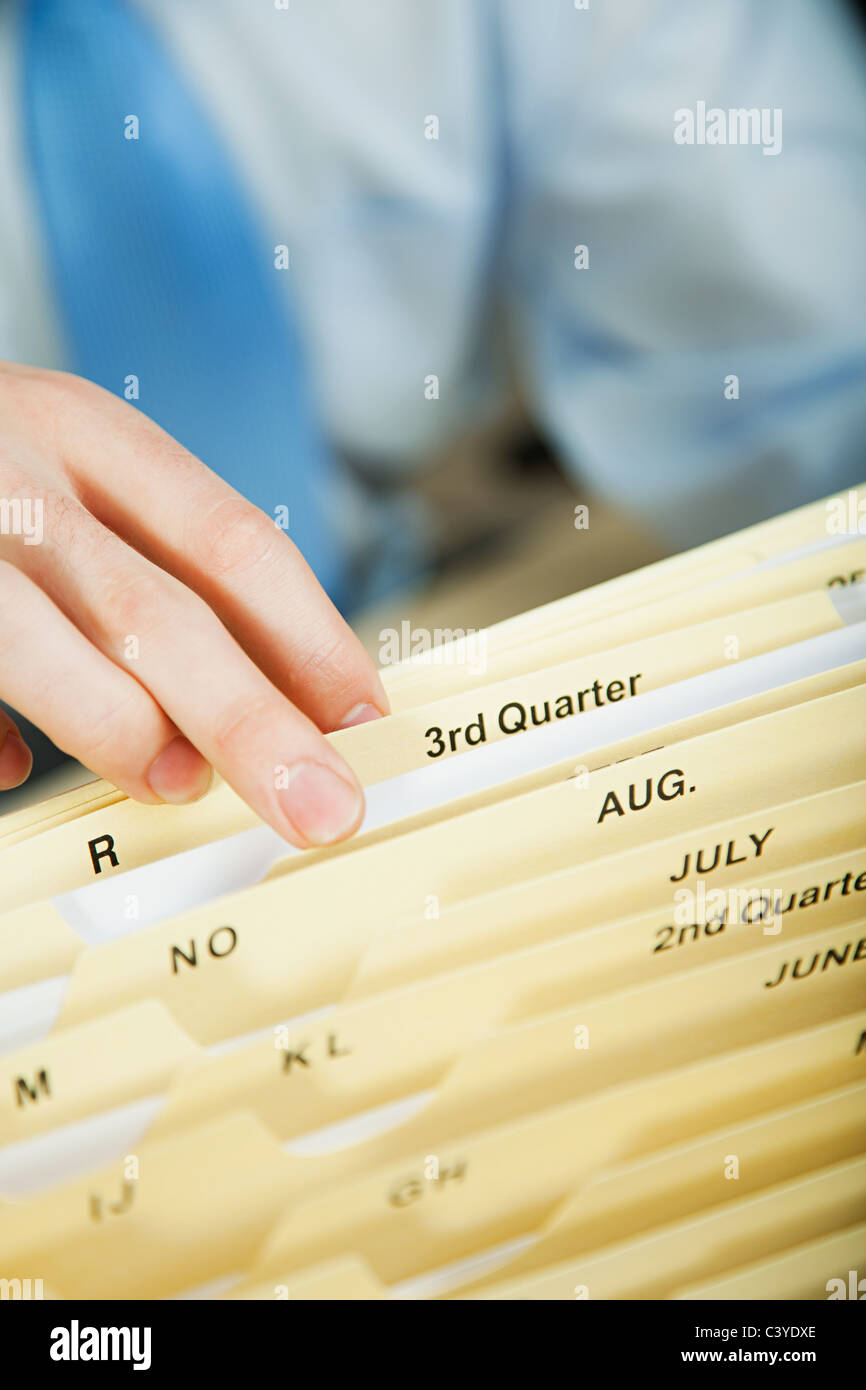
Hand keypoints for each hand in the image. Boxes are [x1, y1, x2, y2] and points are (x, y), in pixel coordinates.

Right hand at [0, 362, 388, 846]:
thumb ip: (138, 571)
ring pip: (36, 648)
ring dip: (122, 734)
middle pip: (156, 612)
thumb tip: (234, 720)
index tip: (367, 719)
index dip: (311, 641)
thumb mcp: (61, 470)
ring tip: (177, 784)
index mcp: (87, 433)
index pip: (232, 543)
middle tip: (322, 809)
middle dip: (252, 723)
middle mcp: (12, 467)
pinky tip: (11, 771)